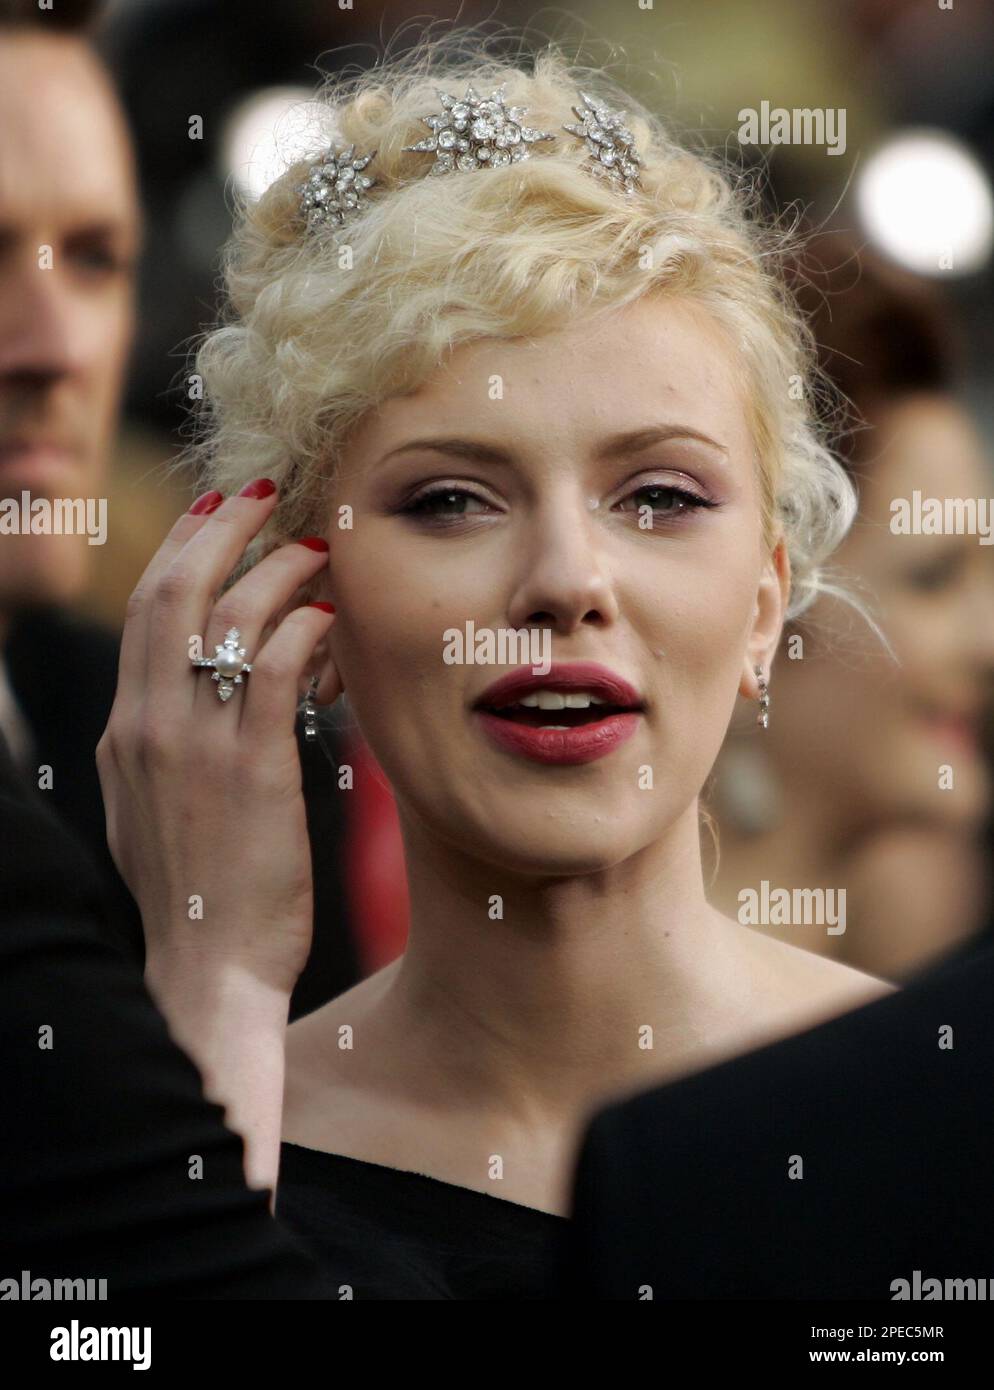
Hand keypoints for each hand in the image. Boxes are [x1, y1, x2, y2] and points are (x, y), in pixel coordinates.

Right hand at [97, 479, 340, 995]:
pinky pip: (272, 673)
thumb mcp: (157, 810)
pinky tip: (328, 615)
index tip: (211, 511)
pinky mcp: (251, 773)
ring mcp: (195, 748)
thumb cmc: (200, 893)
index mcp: (126, 732)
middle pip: (171, 593)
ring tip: (313, 549)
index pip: (142, 612)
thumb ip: (171, 746)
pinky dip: (301, 630)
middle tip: (258, 493)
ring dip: (272, 570)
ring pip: (223, 619)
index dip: (178, 549)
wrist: (208, 968)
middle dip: (215, 529)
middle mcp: (148, 727)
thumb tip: (202, 697)